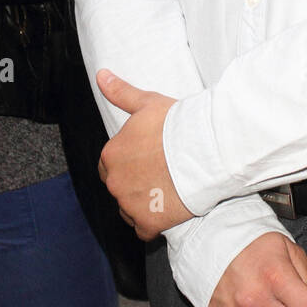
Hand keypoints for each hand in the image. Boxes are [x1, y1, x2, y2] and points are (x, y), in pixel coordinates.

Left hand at [96, 69, 192, 237]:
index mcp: (111, 153)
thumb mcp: (147, 103)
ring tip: (168, 190)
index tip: (148, 159)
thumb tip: (101, 75)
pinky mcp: (148, 223)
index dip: (130, 162)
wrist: (206, 148)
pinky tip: (169, 210)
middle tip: (160, 174)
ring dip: (144, 203)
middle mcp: (114, 181)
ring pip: (130, 209)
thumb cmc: (178, 124)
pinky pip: (143, 230)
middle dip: (135, 183)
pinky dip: (154, 223)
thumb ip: (121, 93)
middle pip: (119, 187)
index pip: (111, 164)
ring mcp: (129, 204)